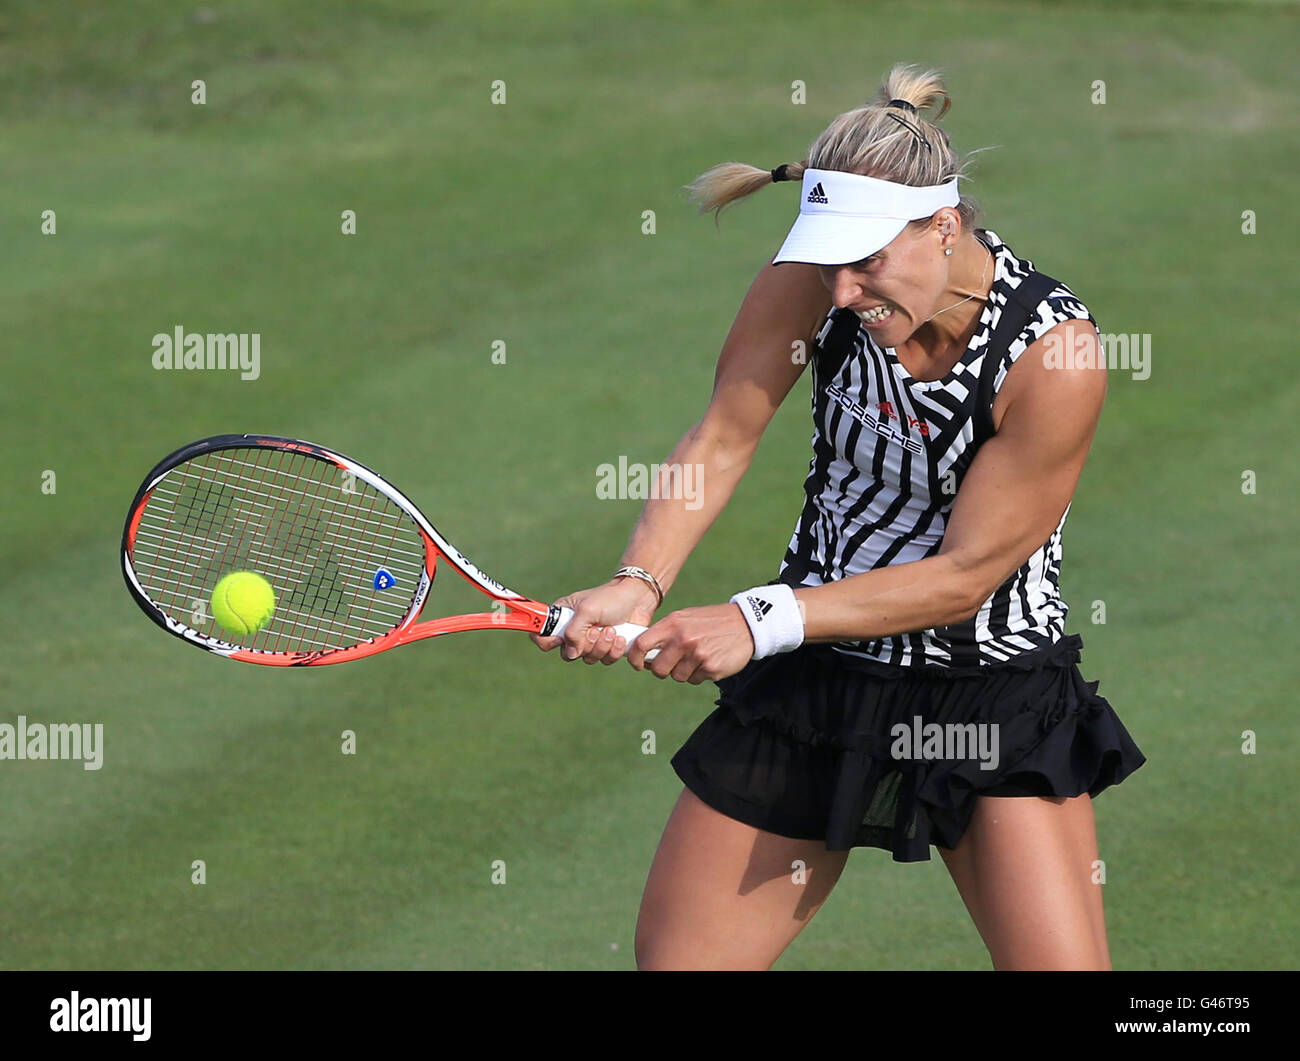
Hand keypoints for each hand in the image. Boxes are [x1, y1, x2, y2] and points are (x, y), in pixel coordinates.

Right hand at [530, 578, 658, 664]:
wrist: (638, 598)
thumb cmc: (610, 598)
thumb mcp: (587, 610)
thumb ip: (574, 632)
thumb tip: (571, 653)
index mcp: (562, 616)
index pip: (541, 635)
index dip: (547, 641)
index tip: (561, 639)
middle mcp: (574, 630)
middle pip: (567, 654)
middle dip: (585, 645)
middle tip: (596, 631)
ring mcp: (591, 640)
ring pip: (588, 659)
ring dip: (602, 647)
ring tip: (612, 629)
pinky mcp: (607, 648)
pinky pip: (605, 661)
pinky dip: (613, 651)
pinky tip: (620, 637)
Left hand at [625, 603, 754, 683]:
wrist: (746, 623)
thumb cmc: (711, 621)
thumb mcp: (686, 618)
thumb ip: (666, 634)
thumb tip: (645, 655)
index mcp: (673, 624)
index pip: (642, 645)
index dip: (635, 658)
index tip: (638, 664)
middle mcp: (683, 640)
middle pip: (659, 670)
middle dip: (663, 670)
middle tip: (672, 664)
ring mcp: (698, 655)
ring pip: (678, 677)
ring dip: (685, 672)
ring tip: (697, 657)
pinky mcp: (711, 668)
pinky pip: (695, 680)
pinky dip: (700, 674)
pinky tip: (710, 659)